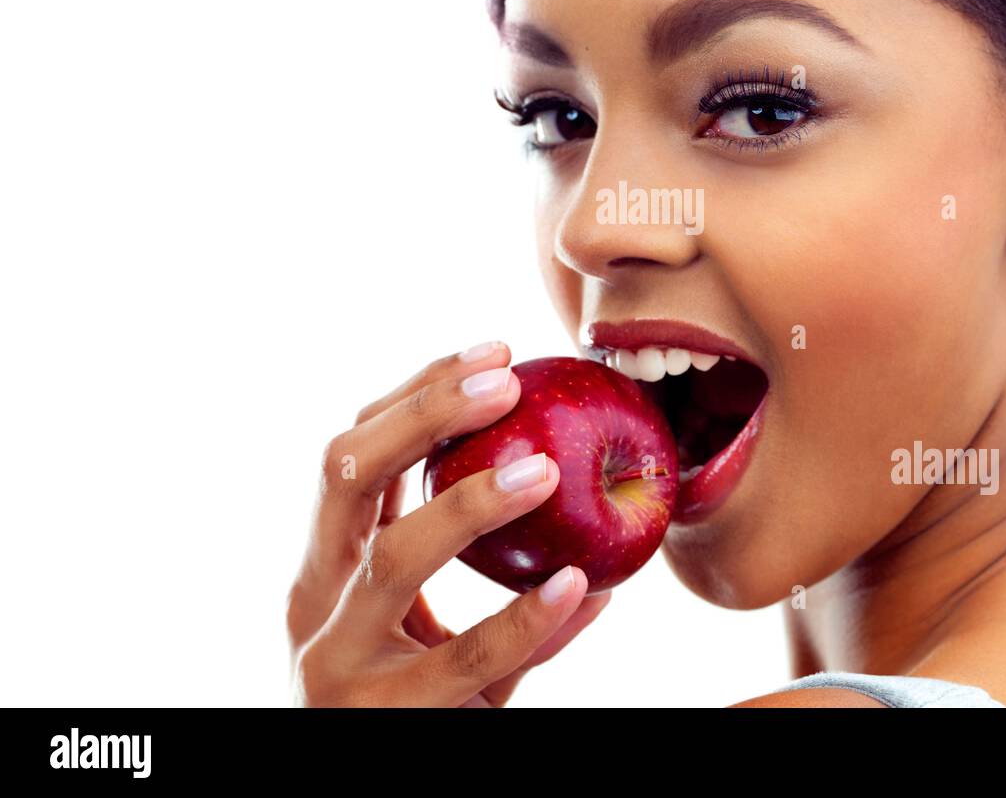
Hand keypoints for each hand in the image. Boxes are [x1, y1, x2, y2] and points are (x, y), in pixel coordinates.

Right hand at [286, 341, 611, 705]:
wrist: (362, 794)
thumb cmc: (407, 705)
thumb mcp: (424, 632)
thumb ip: (485, 579)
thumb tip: (589, 538)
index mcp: (322, 566)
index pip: (351, 453)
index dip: (415, 393)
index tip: (492, 352)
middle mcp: (315, 603)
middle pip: (347, 474)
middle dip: (424, 413)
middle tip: (506, 379)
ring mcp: (340, 662)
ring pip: (393, 558)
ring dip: (471, 501)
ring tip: (542, 468)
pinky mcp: (388, 719)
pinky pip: (464, 660)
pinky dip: (523, 620)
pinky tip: (574, 588)